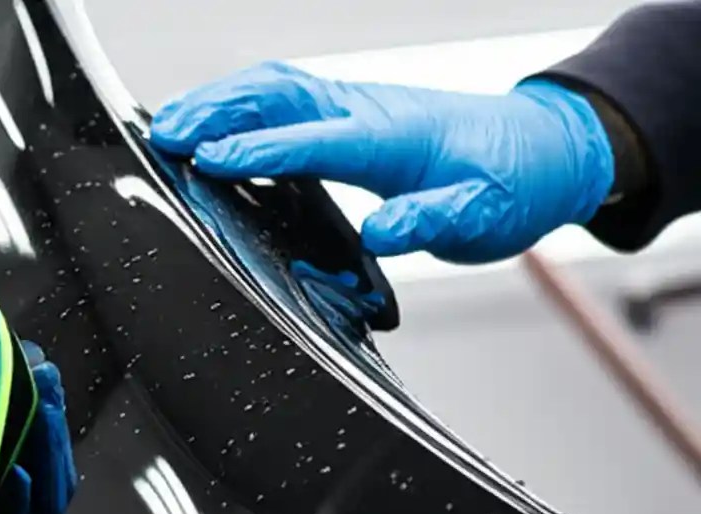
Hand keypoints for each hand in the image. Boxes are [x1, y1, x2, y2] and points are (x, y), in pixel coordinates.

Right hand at [150, 61, 614, 262]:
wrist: (542, 149)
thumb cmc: (512, 184)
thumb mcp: (486, 216)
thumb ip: (435, 219)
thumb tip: (385, 230)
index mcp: (392, 138)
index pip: (312, 139)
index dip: (259, 149)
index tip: (207, 160)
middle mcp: (366, 111)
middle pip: (278, 96)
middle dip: (216, 110)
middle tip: (165, 132)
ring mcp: (355, 105)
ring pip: (274, 89)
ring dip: (219, 100)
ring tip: (170, 122)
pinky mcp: (349, 112)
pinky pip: (284, 97)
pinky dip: (239, 103)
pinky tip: (214, 120)